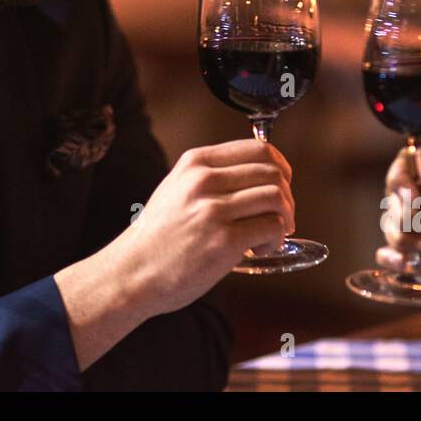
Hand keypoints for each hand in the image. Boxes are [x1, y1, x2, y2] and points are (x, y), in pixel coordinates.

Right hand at [117, 139, 294, 316]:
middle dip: (287, 195)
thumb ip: (210, 177)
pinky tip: (260, 249)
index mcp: (195, 162)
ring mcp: (214, 209)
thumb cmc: (157, 237)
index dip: (280, 167)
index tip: (283, 185)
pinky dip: (276, 239)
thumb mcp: (177, 188)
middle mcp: (205, 180)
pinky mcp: (224, 240)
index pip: (257, 148)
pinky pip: (271, 227)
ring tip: (270, 236)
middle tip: (281, 216)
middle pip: (272, 172)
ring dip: (284, 218)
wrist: (133, 272)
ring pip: (276, 198)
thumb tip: (257, 177)